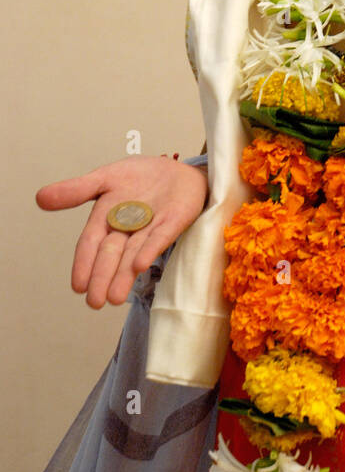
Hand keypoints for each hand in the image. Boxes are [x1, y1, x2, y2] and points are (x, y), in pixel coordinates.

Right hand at [36, 155, 208, 309]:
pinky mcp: (174, 220)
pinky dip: (151, 249)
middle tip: (96, 301)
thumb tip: (40, 198)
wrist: (178, 169)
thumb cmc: (141, 178)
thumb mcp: (105, 178)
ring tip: (115, 297)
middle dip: (103, 277)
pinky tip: (140, 265)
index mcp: (108, 218)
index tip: (77, 286)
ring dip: (124, 274)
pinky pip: (161, 236)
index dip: (84, 264)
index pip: (91, 244)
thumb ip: (76, 190)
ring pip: (134, 252)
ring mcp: (152, 226)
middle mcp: (128, 228)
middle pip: (112, 254)